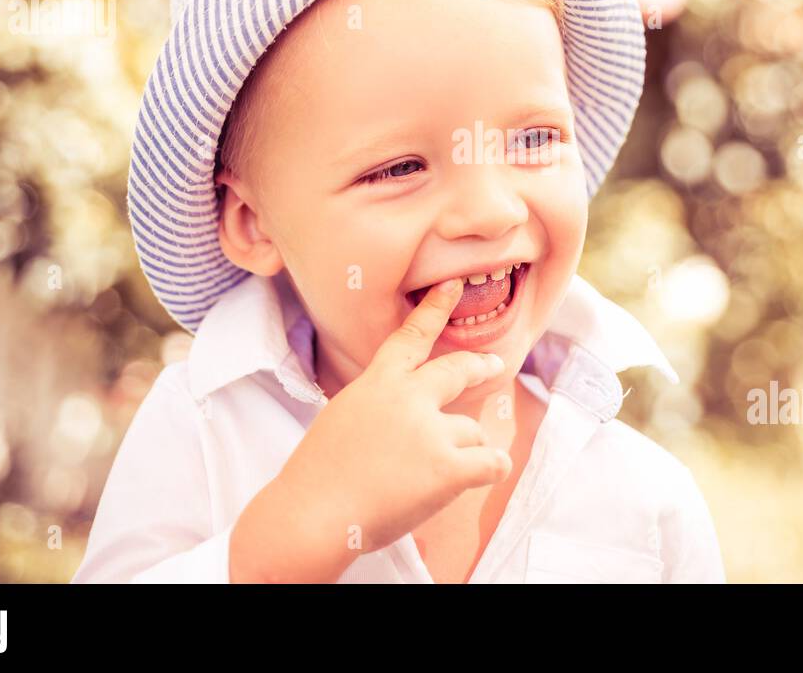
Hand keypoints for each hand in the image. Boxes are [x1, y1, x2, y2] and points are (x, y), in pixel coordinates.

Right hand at [229, 278, 510, 581]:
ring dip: (462, 450)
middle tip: (492, 363)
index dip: (435, 309)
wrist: (311, 516)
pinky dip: (492, 468)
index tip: (452, 286)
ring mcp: (430, 432)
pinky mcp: (448, 469)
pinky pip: (491, 462)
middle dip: (479, 365)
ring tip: (428, 476)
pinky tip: (485, 473)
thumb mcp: (343, 417)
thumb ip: (381, 404)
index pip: (410, 337)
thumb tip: (415, 411)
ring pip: (471, 431)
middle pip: (457, 370)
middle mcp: (408, 399)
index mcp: (378, 383)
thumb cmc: (319, 475)